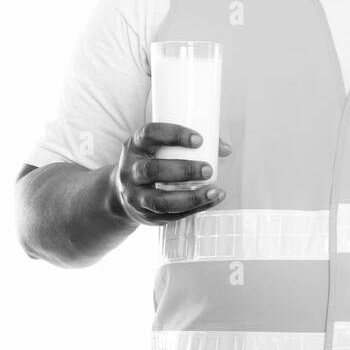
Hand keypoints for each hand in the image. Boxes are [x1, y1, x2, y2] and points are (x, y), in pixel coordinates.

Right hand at [110, 122, 232, 226]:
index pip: (149, 134)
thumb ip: (192, 144)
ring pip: (160, 200)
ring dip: (191, 197)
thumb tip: (225, 149)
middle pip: (152, 170)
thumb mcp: (160, 147)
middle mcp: (130, 170)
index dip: (173, 135)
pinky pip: (171, 215)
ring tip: (215, 190)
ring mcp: (135, 195)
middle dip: (184, 170)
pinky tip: (212, 200)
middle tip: (208, 169)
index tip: (199, 140)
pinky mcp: (146, 215)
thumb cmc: (152, 162)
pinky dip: (195, 208)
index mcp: (135, 146)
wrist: (123, 193)